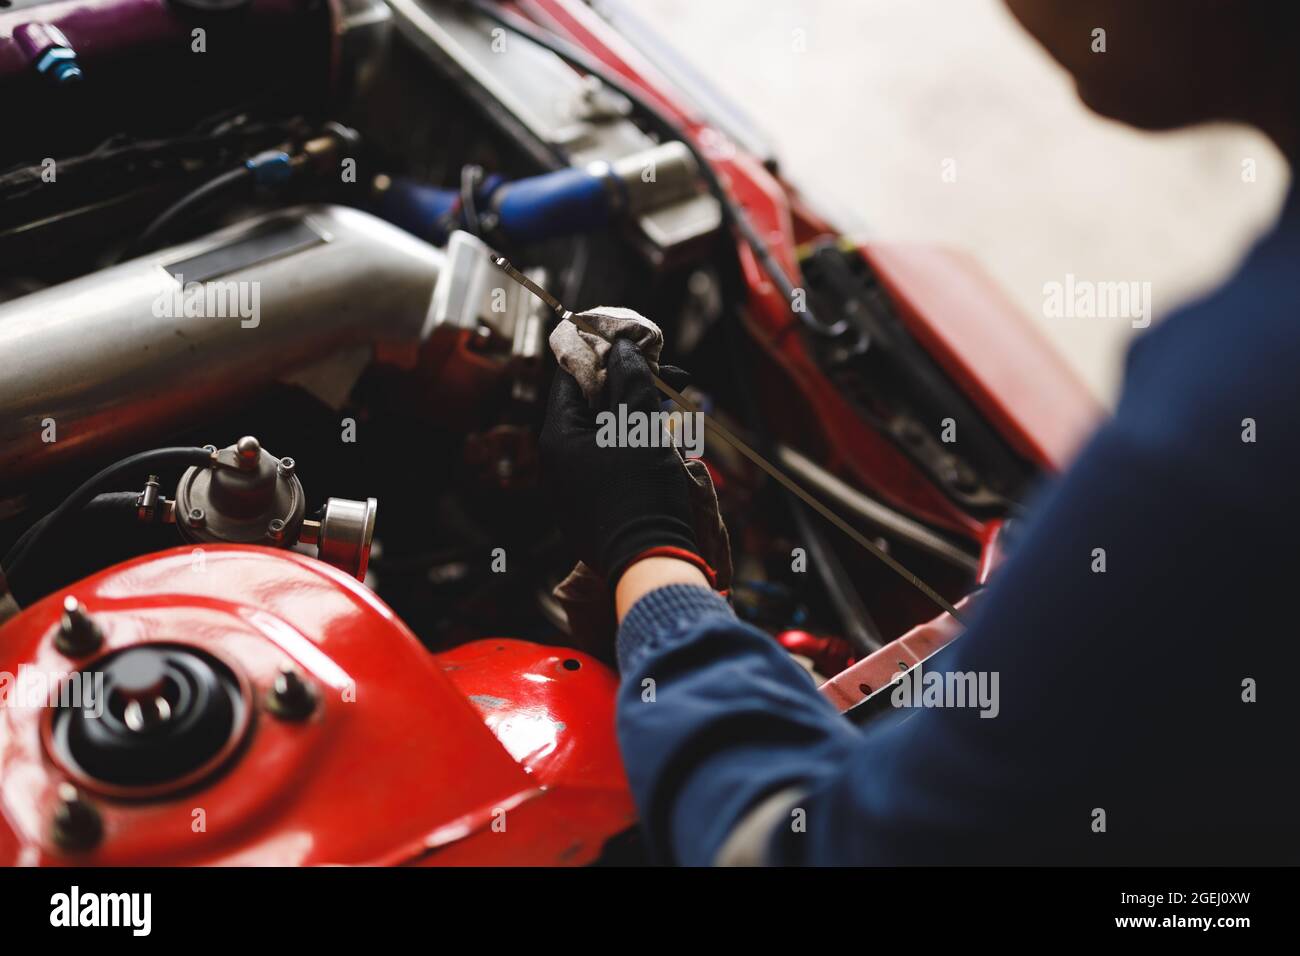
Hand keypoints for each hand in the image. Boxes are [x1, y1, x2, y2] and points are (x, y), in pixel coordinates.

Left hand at [540, 338, 698, 584]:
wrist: (650, 561)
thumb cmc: (642, 491)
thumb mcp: (640, 426)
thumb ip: (631, 380)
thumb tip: (622, 348)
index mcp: (557, 438)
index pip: (571, 377)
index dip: (602, 354)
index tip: (631, 344)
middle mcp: (555, 463)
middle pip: (588, 407)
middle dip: (625, 389)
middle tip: (663, 379)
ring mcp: (570, 489)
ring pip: (602, 437)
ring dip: (633, 419)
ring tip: (667, 413)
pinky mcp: (589, 509)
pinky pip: (607, 465)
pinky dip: (631, 450)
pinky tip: (659, 447)